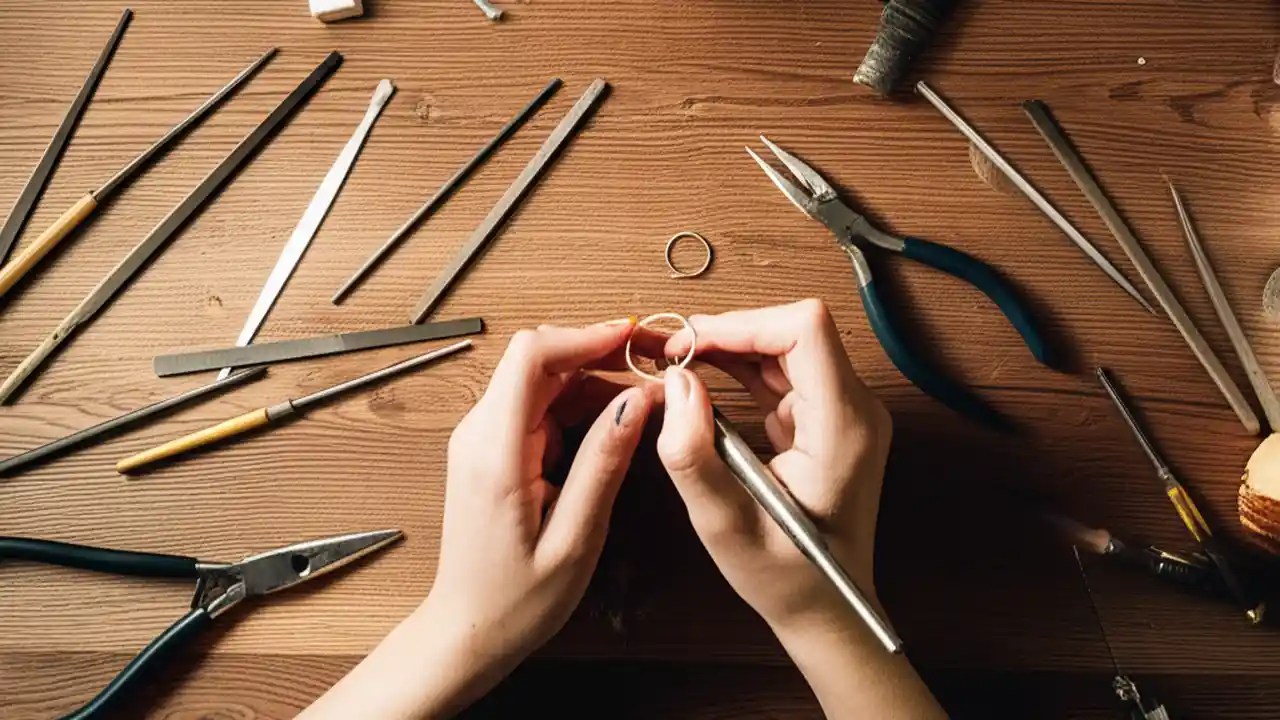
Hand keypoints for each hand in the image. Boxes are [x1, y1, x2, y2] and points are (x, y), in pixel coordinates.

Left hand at [301, 320, 655, 718]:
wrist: (468, 629)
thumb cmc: (517, 599)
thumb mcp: (575, 537)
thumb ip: (604, 463)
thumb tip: (638, 401)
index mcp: (495, 453)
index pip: (530, 357)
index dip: (584, 336)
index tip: (633, 339)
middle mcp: (479, 434)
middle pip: (539, 360)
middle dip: (598, 356)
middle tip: (654, 376)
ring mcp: (481, 438)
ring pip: (542, 380)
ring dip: (593, 383)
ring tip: (643, 408)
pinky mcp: (491, 448)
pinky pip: (538, 407)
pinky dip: (577, 407)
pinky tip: (611, 431)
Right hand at [656, 299, 892, 632]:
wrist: (826, 610)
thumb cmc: (784, 576)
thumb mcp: (724, 523)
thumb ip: (693, 452)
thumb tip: (676, 381)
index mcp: (843, 427)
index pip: (806, 329)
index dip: (743, 324)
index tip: (691, 346)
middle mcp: (855, 410)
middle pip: (794, 331)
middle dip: (730, 332)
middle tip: (672, 353)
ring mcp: (845, 414)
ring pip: (787, 347)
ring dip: (732, 347)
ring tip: (678, 360)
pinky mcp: (827, 422)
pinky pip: (785, 374)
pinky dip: (743, 369)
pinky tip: (704, 377)